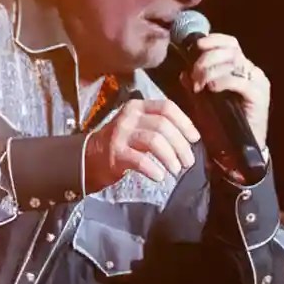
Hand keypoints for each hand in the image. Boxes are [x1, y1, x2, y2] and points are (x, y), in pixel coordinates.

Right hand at [83, 99, 199, 191]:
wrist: (89, 157)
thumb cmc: (121, 143)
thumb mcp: (138, 126)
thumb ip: (160, 125)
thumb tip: (189, 137)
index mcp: (138, 107)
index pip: (167, 107)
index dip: (185, 122)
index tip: (195, 139)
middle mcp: (129, 117)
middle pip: (163, 125)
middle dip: (181, 145)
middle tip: (188, 162)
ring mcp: (120, 135)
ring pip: (154, 141)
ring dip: (170, 157)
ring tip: (176, 170)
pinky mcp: (115, 154)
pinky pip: (140, 160)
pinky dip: (153, 169)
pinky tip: (159, 177)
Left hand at [180, 33, 270, 148]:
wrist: (237, 152)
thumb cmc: (221, 126)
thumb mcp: (203, 101)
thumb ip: (195, 84)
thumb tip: (183, 72)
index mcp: (241, 68)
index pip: (229, 43)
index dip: (212, 41)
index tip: (195, 48)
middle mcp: (252, 71)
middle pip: (230, 49)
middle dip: (206, 58)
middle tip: (193, 74)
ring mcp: (257, 82)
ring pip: (233, 61)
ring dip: (210, 69)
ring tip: (198, 84)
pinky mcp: (258, 95)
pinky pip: (238, 81)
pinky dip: (221, 81)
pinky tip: (210, 89)